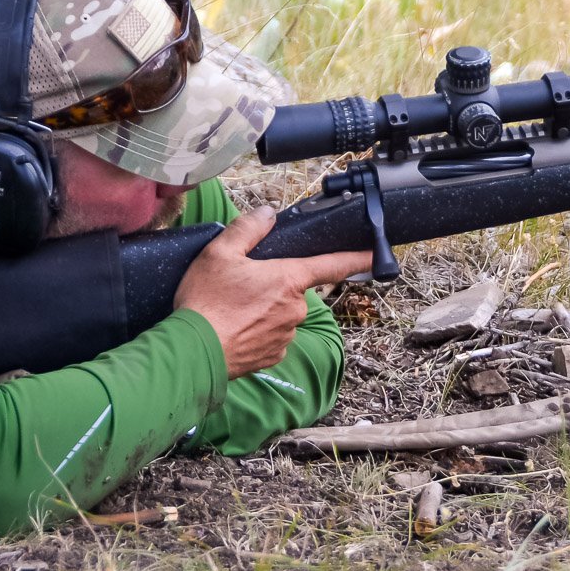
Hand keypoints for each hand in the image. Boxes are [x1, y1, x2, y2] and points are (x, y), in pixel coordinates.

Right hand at [173, 207, 373, 378]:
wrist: (193, 352)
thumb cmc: (206, 301)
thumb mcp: (219, 253)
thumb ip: (248, 229)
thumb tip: (268, 214)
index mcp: (288, 279)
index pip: (332, 265)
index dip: (356, 258)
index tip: (376, 254)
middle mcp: (296, 309)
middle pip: (293, 289)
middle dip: (274, 285)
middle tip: (241, 286)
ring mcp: (286, 335)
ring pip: (282, 313)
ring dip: (264, 310)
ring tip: (232, 310)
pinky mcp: (274, 356)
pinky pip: (273, 336)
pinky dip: (257, 331)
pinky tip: (235, 328)